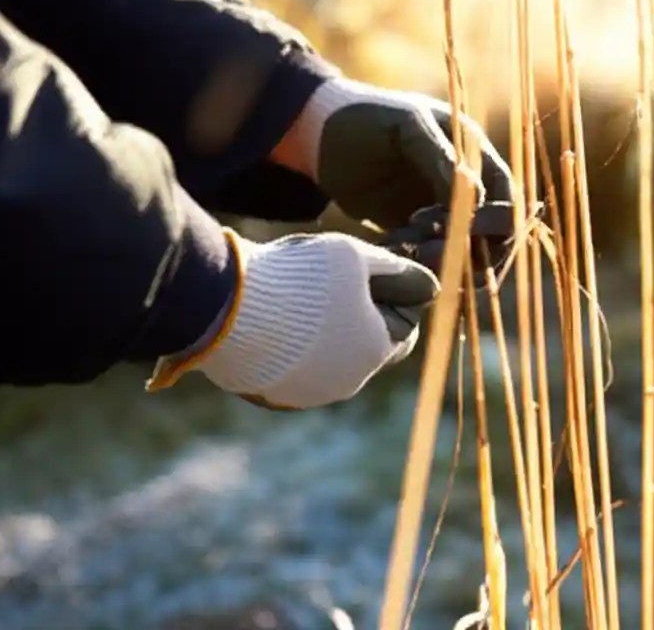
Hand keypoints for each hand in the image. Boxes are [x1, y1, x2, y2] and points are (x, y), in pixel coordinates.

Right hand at [148, 229, 439, 409]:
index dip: (394, 298)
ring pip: (332, 363)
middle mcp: (348, 382)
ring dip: (328, 337)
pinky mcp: (274, 398)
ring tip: (301, 300)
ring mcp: (309, 394)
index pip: (406, 327)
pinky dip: (296, 352)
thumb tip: (431, 285)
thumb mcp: (356, 256)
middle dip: (364, 319)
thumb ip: (399, 271)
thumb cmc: (298, 277)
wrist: (222, 307)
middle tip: (339, 287)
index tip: (373, 275)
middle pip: (370, 348)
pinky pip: (296, 374)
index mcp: (376, 351)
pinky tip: (277, 323)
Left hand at [272, 78, 520, 276]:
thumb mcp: (406, 127)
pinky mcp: (417, 234)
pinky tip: (391, 247)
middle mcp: (467, 189)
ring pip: (466, 256)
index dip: (497, 222)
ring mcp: (442, 213)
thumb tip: (475, 193)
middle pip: (495, 237)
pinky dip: (418, 263)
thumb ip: (441, 157)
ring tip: (406, 247)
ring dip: (443, 261)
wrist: (318, 135)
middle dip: (469, 250)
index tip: (466, 230)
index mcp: (474, 156)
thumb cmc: (364, 117)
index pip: (507, 199)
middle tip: (426, 249)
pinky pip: (432, 260)